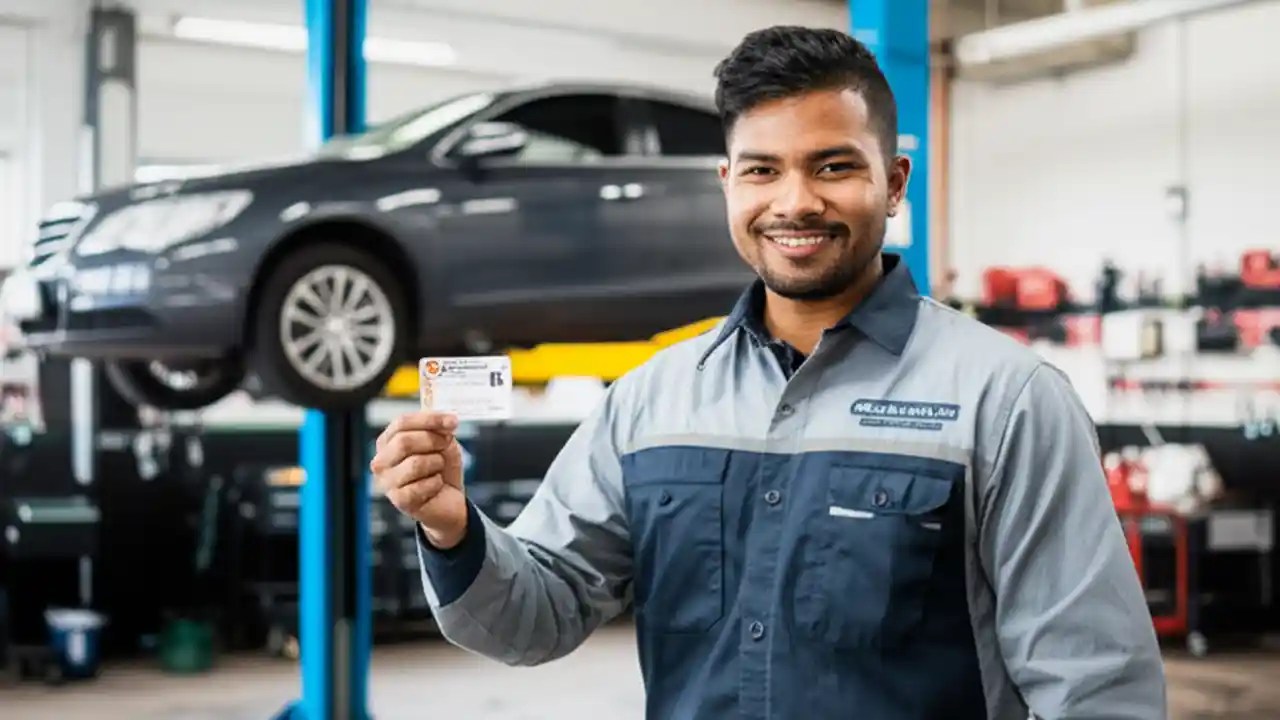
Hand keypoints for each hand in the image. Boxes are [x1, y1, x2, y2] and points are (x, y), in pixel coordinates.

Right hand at [372, 411, 467, 549]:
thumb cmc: (440, 468)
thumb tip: (445, 422)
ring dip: (436, 464)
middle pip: (404, 441)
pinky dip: (437, 483)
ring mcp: (387, 482)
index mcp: (388, 441)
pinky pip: (423, 485)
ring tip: (437, 469)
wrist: (448, 500)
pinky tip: (435, 486)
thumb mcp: (443, 442)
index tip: (452, 421)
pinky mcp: (399, 500)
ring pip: (415, 464)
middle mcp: (382, 461)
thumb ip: (440, 430)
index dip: (429, 419)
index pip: (402, 422)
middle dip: (433, 441)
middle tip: (446, 445)